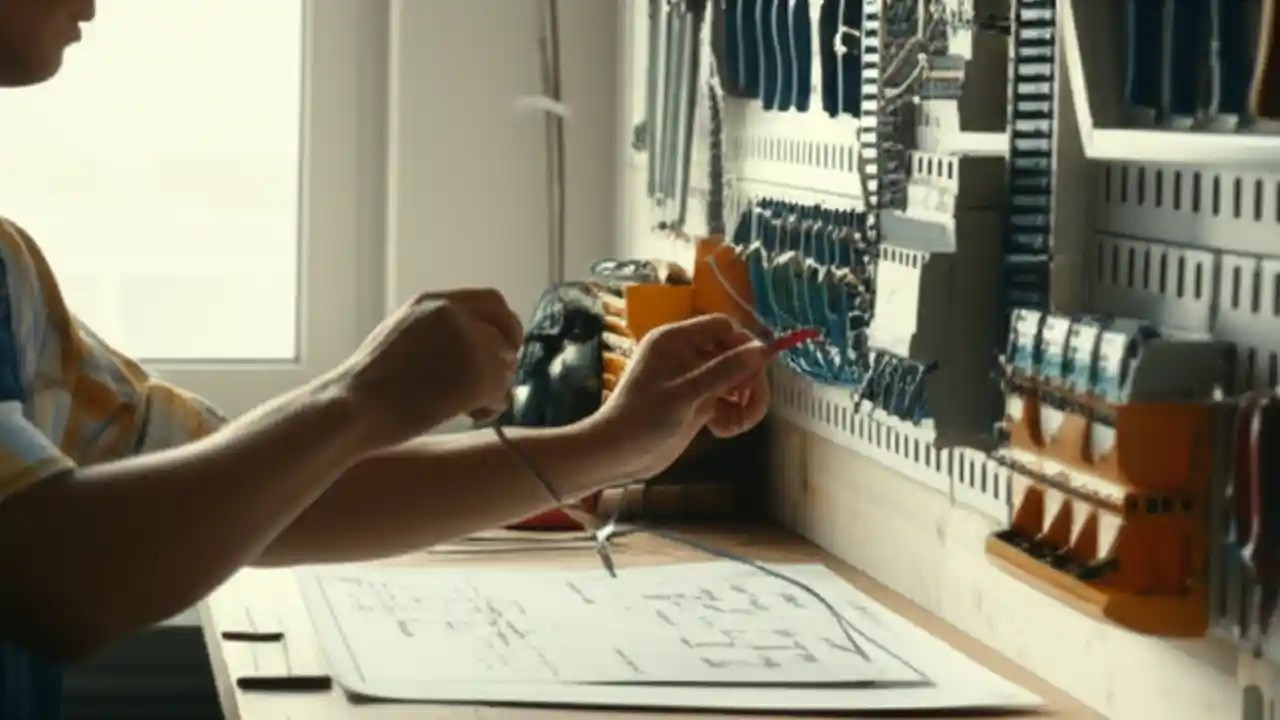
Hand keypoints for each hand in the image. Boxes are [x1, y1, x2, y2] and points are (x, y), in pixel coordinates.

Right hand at [335, 288, 522, 446]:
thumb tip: (478, 347)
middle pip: (508, 328)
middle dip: (509, 355)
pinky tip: (467, 415)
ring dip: (494, 389)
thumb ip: (439, 332)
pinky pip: (502, 392)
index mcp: (433, 302)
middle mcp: (453, 313)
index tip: (506, 347)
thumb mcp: (403, 336)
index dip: (505, 326)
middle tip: (497, 381)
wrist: (352, 408)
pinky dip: (490, 407)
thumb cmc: (368, 387)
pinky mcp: (476, 373)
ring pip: (506, 365)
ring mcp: (467, 341)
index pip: (492, 301)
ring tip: (467, 407)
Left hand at [594, 314, 769, 479]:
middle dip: (748, 381)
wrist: (618, 456)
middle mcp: (687, 354)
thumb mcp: (686, 393)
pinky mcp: (699, 402)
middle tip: (750, 408)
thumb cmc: (643, 419)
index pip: (723, 327)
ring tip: (737, 426)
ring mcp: (694, 379)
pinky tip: (722, 431)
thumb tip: (763, 349)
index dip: (744, 346)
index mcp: (676, 340)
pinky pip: (729, 401)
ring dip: (745, 402)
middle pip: (736, 354)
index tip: (756, 372)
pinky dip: (733, 415)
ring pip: (737, 380)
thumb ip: (725, 370)